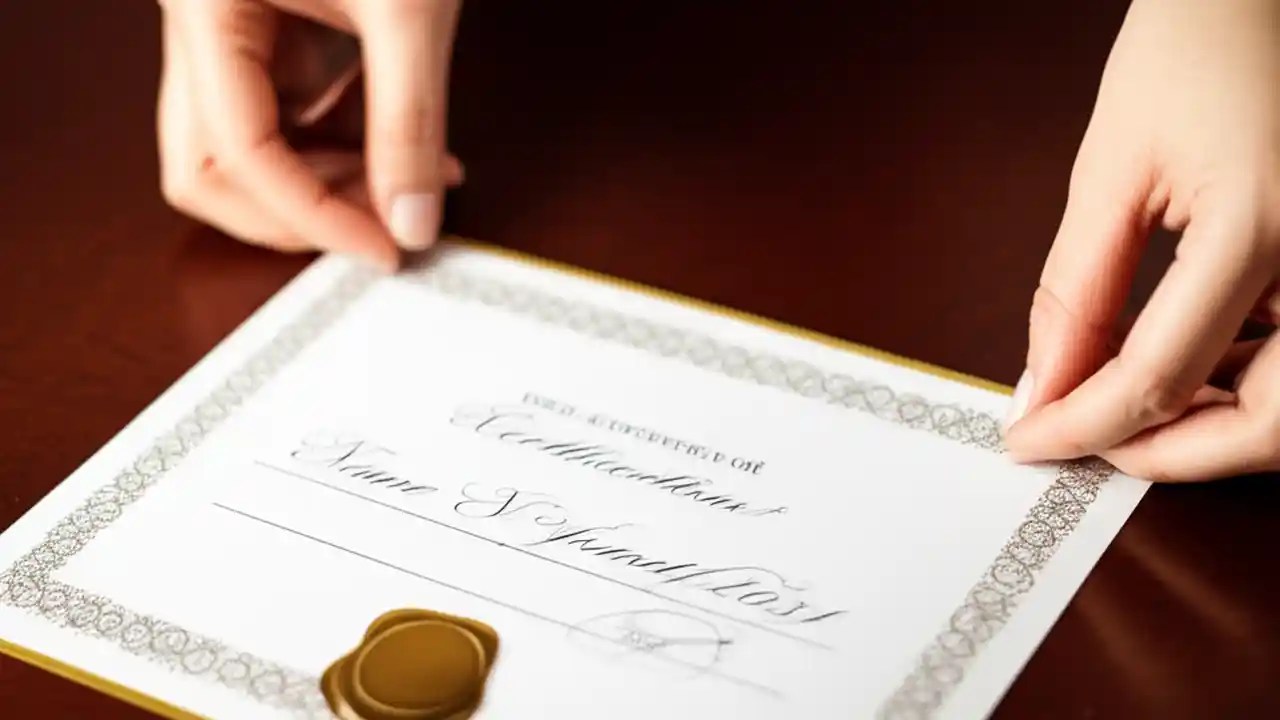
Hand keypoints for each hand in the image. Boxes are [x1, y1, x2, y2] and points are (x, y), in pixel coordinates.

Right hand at [157, 0, 463, 269]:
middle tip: (383, 230)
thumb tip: (410, 223)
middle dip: (301, 213)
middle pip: (211, 168)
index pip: (238, 152)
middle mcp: (201, 26)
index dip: (313, 215)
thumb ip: (409, 119)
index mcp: (204, 6)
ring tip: (419, 182)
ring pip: (251, 152)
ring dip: (332, 186)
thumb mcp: (410, 10)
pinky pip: (291, 121)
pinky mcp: (275, 35)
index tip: (382, 249)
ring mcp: (232, 34)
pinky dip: (348, 149)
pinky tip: (409, 150)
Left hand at [1003, 0, 1279, 481]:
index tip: (1028, 439)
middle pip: (1266, 424)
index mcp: (1265, 227)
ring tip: (1119, 396)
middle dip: (1169, 451)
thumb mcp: (1116, 166)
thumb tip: (1044, 383)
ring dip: (1210, 420)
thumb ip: (1078, 290)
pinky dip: (1247, 376)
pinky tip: (1187, 359)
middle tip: (1087, 440)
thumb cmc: (1203, 39)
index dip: (1081, 425)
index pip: (1158, 378)